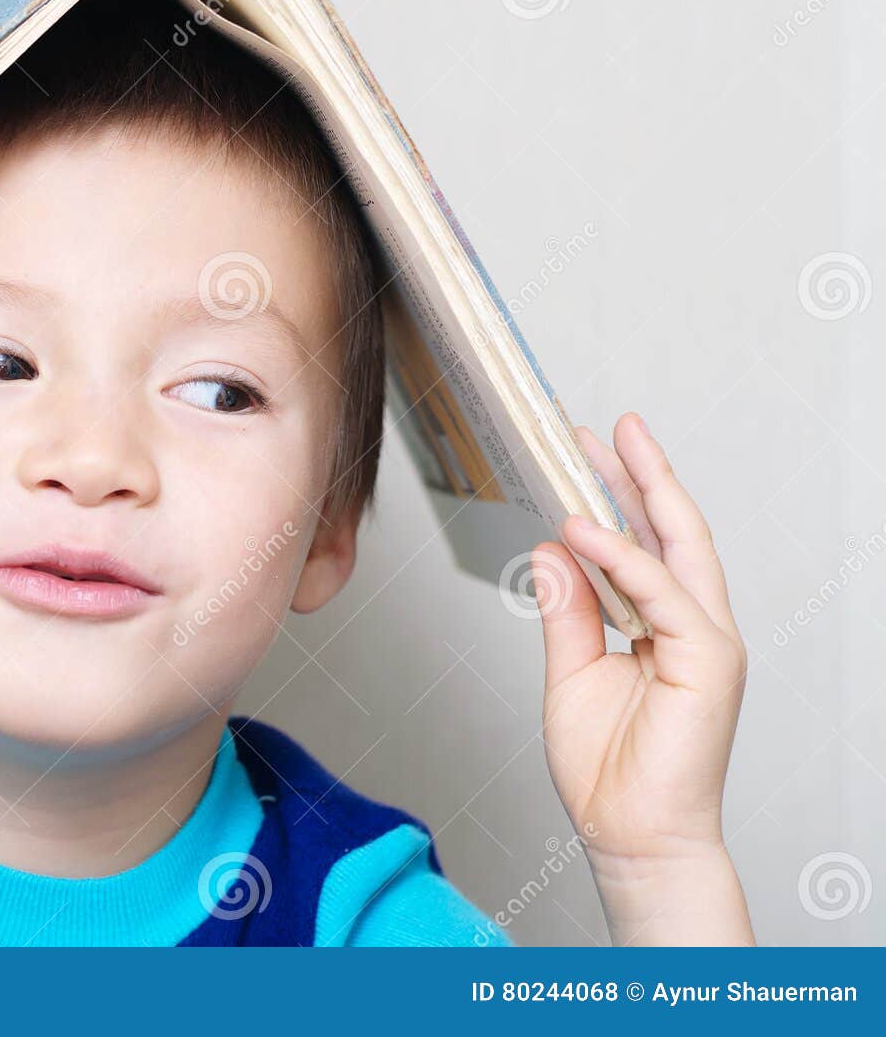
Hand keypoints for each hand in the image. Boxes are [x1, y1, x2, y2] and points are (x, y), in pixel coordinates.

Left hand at [531, 412, 752, 943]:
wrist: (630, 835)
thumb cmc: (607, 769)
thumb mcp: (569, 673)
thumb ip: (566, 610)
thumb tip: (552, 551)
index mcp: (663, 628)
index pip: (647, 545)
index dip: (622, 496)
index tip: (589, 451)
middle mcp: (691, 625)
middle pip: (672, 531)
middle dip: (641, 474)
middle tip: (609, 426)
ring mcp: (707, 640)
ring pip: (677, 549)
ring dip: (636, 496)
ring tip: (594, 452)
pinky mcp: (709, 659)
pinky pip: (661, 594)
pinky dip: (622, 558)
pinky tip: (584, 530)